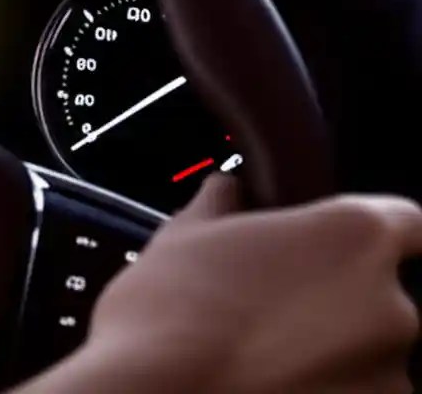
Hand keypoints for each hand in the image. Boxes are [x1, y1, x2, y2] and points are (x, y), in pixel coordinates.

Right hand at [76, 175, 420, 392]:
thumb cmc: (167, 314)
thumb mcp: (183, 237)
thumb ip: (221, 206)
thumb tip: (225, 190)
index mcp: (356, 237)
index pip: (407, 222)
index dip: (371, 236)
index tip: (336, 248)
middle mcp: (392, 304)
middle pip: (382, 294)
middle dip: (336, 301)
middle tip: (271, 309)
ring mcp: (389, 376)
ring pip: (368, 355)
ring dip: (328, 353)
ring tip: (258, 354)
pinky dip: (320, 391)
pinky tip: (264, 384)